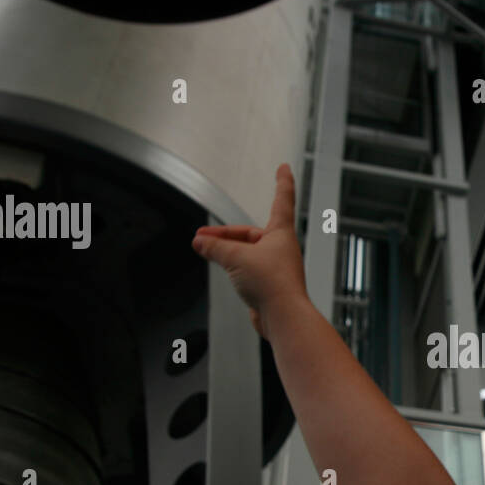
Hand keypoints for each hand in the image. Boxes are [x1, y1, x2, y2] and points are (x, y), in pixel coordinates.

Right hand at [191, 163, 306, 339]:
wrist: (283, 317)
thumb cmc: (273, 284)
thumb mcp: (236, 258)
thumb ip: (215, 249)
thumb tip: (200, 243)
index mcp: (281, 232)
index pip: (283, 199)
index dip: (282, 182)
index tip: (284, 168)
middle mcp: (281, 248)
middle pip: (249, 233)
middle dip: (224, 235)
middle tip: (201, 238)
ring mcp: (275, 267)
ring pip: (246, 252)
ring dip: (225, 251)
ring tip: (205, 251)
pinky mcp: (269, 284)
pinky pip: (247, 269)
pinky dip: (232, 267)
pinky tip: (221, 270)